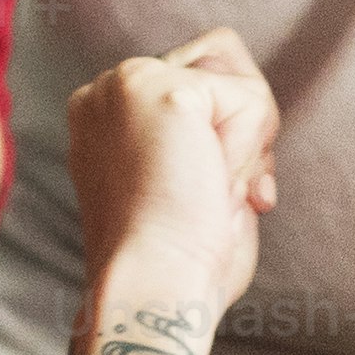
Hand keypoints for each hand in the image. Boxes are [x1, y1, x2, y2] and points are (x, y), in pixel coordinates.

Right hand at [66, 31, 277, 330]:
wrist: (154, 291)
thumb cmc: (177, 261)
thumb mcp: (189, 180)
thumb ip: (204, 128)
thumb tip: (244, 85)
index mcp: (104, 115)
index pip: (199, 79)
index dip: (229, 137)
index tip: (210, 197)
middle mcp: (105, 91)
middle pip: (224, 63)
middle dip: (245, 135)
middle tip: (215, 197)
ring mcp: (127, 84)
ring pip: (241, 83)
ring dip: (247, 148)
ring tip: (209, 194)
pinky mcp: (160, 89)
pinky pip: (249, 101)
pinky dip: (246, 156)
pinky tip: (210, 187)